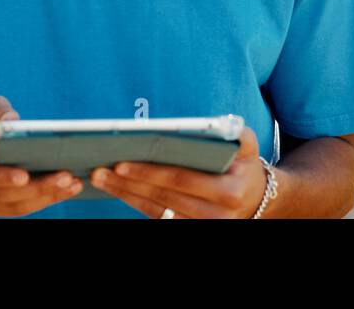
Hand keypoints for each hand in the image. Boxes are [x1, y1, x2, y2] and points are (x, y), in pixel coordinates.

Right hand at [0, 96, 82, 216]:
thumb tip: (12, 120)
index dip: (0, 176)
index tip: (24, 176)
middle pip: (2, 193)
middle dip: (37, 187)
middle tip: (66, 176)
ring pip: (14, 206)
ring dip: (45, 197)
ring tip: (72, 184)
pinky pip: (18, 210)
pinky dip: (43, 202)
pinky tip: (64, 191)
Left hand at [90, 127, 267, 218]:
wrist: (254, 200)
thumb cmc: (243, 167)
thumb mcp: (248, 148)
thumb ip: (240, 134)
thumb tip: (225, 123)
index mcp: (228, 192)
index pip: (182, 180)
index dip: (150, 172)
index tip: (123, 162)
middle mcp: (214, 216)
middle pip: (162, 197)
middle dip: (128, 183)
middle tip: (99, 170)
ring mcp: (200, 226)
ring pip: (155, 211)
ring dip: (125, 194)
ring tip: (101, 178)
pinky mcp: (189, 229)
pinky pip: (157, 217)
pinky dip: (134, 202)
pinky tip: (117, 188)